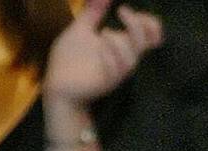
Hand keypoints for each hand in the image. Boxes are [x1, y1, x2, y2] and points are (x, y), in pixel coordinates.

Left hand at [43, 0, 163, 108]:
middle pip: (143, 43)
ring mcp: (114, 71)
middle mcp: (121, 58)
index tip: (129, 10)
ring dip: (120, 42)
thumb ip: (93, 13)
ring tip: (103, 33)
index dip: (150, 24)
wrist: (58, 84)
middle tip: (122, 11)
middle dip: (138, 26)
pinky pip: (115, 71)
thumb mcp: (81, 29)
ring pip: (130, 59)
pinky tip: (99, 45)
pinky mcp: (105, 82)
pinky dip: (109, 56)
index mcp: (119, 45)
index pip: (147, 36)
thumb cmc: (70, 59)